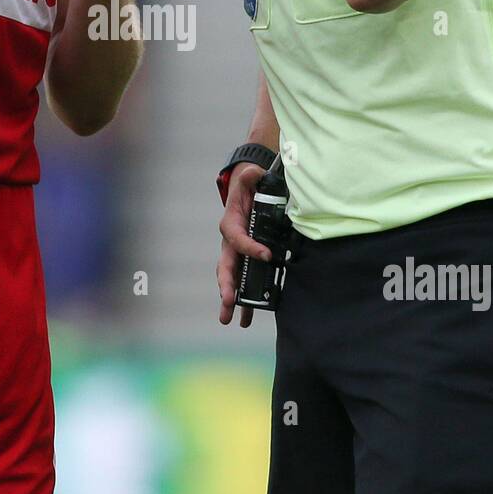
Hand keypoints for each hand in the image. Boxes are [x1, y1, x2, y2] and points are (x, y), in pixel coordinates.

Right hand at [217, 162, 272, 327]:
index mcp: (231, 224)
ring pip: (231, 280)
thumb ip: (250, 176)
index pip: (237, 239)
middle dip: (226, 285)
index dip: (250, 248)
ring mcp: (237, 255)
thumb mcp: (250, 177)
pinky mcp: (247, 261)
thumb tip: (252, 174)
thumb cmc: (250, 187)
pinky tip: (246, 319)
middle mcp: (230, 243)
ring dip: (230, 300)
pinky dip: (245, 301)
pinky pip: (245, 282)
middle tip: (228, 301)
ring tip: (230, 319)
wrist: (251, 193)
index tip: (267, 256)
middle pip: (225, 267)